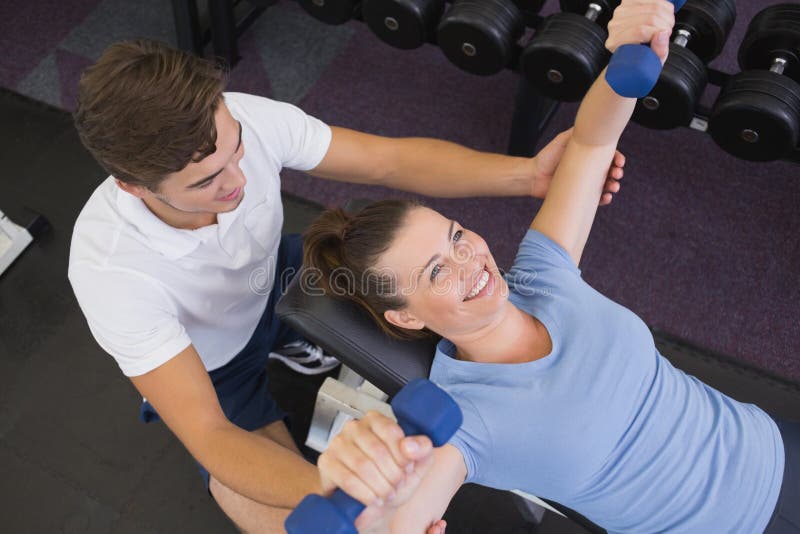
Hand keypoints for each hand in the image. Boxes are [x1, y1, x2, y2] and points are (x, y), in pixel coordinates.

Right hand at [317, 411, 437, 532]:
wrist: (371, 503)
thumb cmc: (392, 479)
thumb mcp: (416, 465)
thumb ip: (423, 450)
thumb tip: (410, 445)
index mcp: (376, 420)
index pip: (391, 431)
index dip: (402, 455)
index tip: (407, 469)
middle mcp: (354, 427)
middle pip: (377, 450)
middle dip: (392, 474)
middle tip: (397, 486)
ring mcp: (338, 444)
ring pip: (363, 466)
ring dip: (380, 486)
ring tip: (387, 495)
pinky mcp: (326, 463)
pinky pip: (347, 479)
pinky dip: (365, 493)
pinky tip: (373, 499)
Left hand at [532, 128, 625, 204]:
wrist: (534, 176)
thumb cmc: (547, 156)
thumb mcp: (563, 140)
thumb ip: (576, 132)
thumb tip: (592, 122)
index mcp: (588, 156)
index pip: (608, 157)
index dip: (617, 158)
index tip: (619, 161)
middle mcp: (589, 170)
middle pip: (610, 171)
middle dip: (617, 172)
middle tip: (617, 174)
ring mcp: (586, 183)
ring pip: (606, 185)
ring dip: (614, 186)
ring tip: (613, 186)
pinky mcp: (581, 196)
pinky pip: (596, 200)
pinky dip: (604, 199)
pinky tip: (606, 197)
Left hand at [606, 0, 674, 63]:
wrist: (634, 49)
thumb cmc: (641, 55)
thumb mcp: (653, 61)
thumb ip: (658, 51)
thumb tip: (661, 34)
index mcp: (616, 43)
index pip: (640, 31)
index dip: (659, 31)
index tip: (665, 35)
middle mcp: (615, 26)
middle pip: (649, 17)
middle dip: (666, 23)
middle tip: (667, 30)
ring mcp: (621, 12)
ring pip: (653, 5)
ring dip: (666, 13)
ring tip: (666, 23)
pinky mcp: (629, 1)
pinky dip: (663, 4)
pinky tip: (662, 13)